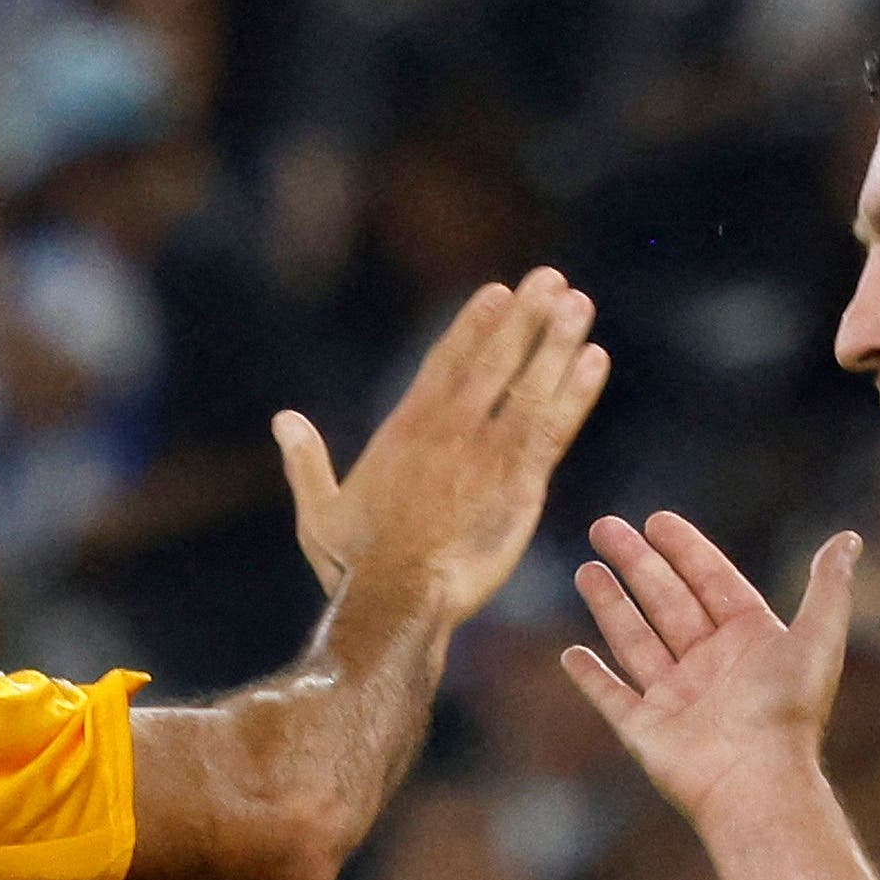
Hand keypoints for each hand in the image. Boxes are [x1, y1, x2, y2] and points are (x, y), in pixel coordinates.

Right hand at [274, 266, 606, 612]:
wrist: (398, 600)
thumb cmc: (355, 566)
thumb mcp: (318, 512)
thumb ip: (306, 462)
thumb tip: (284, 420)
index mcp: (406, 430)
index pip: (446, 362)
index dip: (474, 324)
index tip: (498, 292)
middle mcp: (452, 431)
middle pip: (496, 360)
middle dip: (526, 317)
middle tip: (551, 278)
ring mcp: (490, 454)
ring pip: (532, 385)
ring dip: (557, 342)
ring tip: (579, 304)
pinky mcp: (522, 485)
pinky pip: (555, 428)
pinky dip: (577, 392)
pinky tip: (596, 359)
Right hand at [564, 514, 860, 827]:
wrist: (756, 782)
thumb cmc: (788, 712)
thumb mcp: (818, 637)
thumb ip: (830, 585)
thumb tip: (849, 538)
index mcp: (749, 641)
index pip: (711, 582)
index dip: (685, 550)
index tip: (657, 520)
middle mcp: (711, 666)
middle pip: (666, 602)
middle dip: (636, 563)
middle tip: (604, 528)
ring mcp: (676, 699)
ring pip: (635, 639)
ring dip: (610, 605)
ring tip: (587, 569)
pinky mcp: (646, 731)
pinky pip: (612, 697)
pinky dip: (591, 677)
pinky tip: (571, 653)